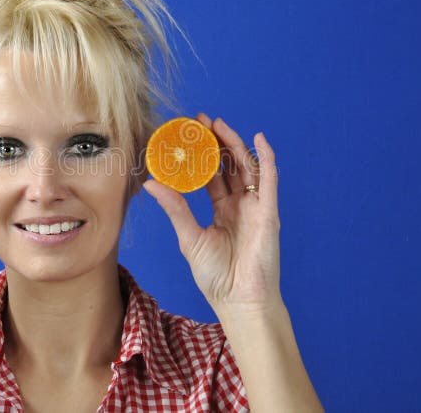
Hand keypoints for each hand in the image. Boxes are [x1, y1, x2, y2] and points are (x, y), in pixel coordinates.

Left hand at [143, 113, 281, 314]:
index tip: (186, 137)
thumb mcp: (189, 237)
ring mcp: (256, 207)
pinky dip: (266, 157)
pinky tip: (257, 139)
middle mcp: (240, 205)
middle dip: (216, 142)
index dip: (201, 156)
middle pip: (229, 166)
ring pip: (246, 166)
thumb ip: (175, 208)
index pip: (212, 176)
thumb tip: (151, 183)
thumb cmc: (216, 276)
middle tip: (199, 121)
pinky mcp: (268, 211)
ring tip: (217, 124)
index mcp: (223, 212)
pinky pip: (269, 179)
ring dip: (233, 143)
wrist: (238, 300)